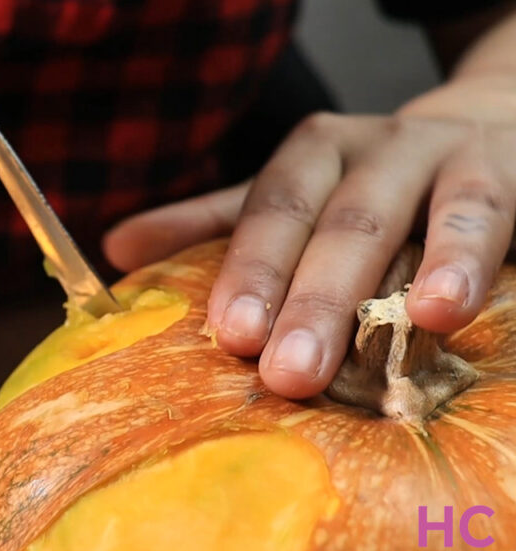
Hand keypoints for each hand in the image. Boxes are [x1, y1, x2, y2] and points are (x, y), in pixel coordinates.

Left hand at [103, 76, 515, 398]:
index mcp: (309, 156)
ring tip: (365, 348)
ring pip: (398, 222)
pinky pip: (478, 216)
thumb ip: (211, 224)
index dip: (249, 270)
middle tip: (285, 372)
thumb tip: (116, 249)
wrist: (485, 134)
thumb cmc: (368, 186)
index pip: (269, 211)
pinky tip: (444, 309)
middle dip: (307, 299)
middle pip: (330, 225)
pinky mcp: (495, 175)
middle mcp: (366, 150)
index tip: (230, 333)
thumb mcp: (290, 197)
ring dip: (381, 287)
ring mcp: (433, 159)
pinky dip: (460, 260)